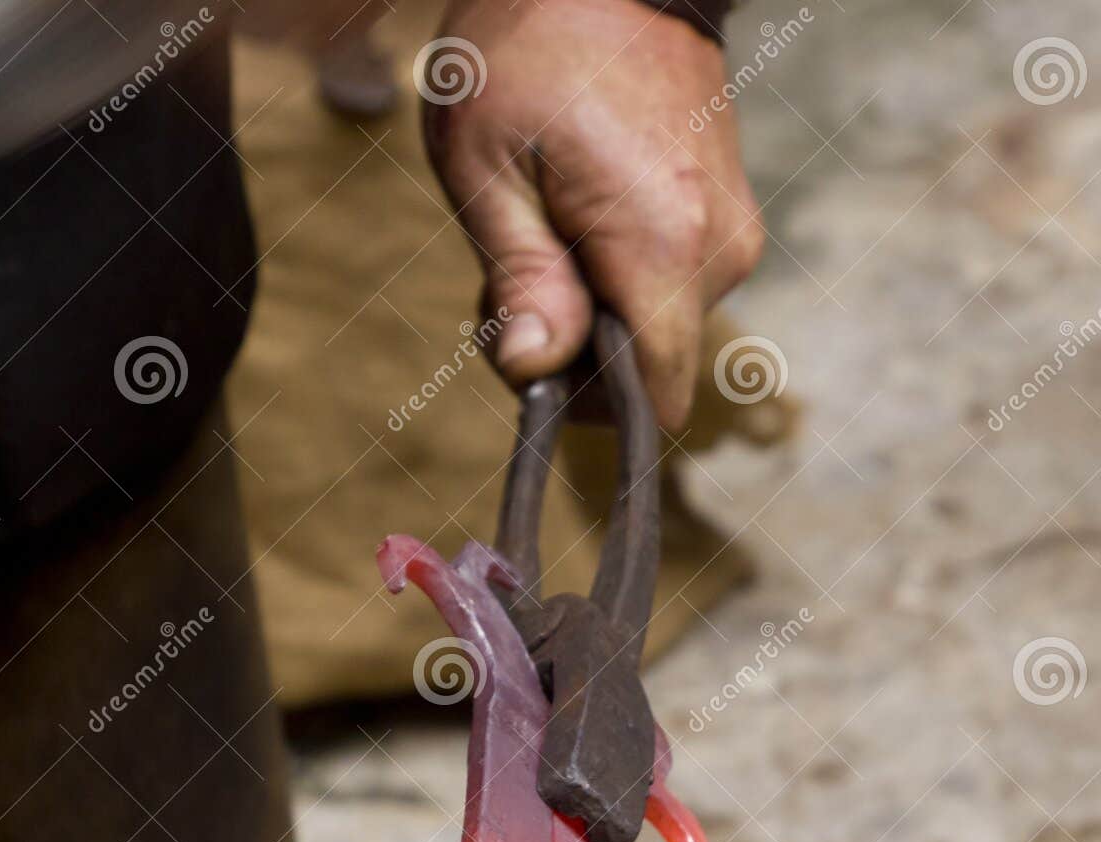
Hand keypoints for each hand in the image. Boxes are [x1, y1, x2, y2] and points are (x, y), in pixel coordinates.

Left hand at [421, 0, 762, 429]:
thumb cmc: (528, 54)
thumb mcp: (488, 170)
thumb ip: (521, 282)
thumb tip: (537, 373)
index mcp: (664, 244)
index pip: (653, 398)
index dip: (589, 409)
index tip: (535, 361)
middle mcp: (718, 249)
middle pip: (644, 370)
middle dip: (571, 350)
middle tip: (512, 275)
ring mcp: (731, 232)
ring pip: (652, 332)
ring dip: (587, 311)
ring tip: (542, 228)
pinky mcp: (726, 216)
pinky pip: (667, 289)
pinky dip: (614, 278)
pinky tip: (576, 217)